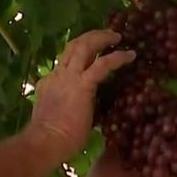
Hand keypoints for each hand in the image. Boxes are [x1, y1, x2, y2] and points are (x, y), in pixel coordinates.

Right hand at [27, 29, 135, 162]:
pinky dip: (118, 57)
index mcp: (51, 81)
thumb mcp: (58, 113)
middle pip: (73, 46)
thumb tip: (83, 109)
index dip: (79, 55)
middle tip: (108, 36)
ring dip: (102, 38)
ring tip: (117, 37)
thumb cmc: (53, 138)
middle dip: (91, 37)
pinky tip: (130, 55)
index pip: (65, 62)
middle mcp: (59, 74)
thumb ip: (68, 104)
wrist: (46, 141)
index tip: (92, 54)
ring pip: (85, 46)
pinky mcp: (83, 84)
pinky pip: (103, 64)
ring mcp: (69, 77)